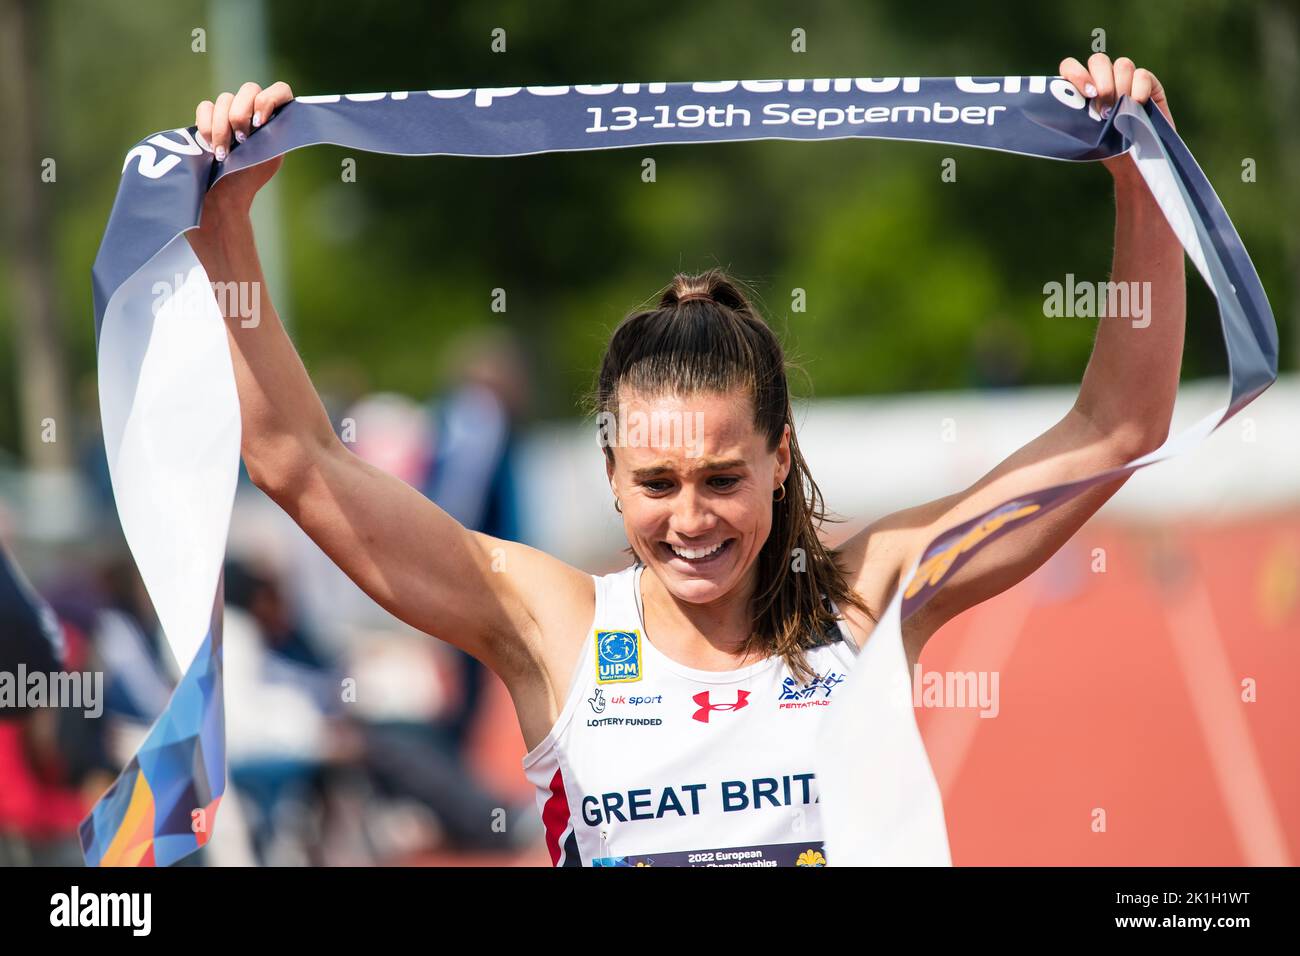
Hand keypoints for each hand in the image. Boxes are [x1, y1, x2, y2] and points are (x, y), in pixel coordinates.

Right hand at [194, 80, 293, 217]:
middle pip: (249, 88)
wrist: (225, 191)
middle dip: (241, 114)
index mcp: (274, 116)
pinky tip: (210, 147)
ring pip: (225, 99)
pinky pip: (205, 107)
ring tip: (223, 153)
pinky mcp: (209, 116)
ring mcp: (230, 110)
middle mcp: (254, 108)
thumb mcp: (270, 157)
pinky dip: (206, 126)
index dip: (270, 100)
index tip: (259, 124)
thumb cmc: (251, 175)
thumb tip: (265, 118)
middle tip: (241, 140)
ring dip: (222, 127)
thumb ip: (273, 134)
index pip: (280, 90)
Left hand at [1059, 53, 1172, 181]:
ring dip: (1121, 87)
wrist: (1135, 161)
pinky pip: (1142, 74)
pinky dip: (1139, 88)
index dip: (1076, 74)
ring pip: (1122, 64)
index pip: (1071, 66)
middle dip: (1102, 82)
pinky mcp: (1148, 83)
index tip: (1086, 94)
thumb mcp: (1086, 136)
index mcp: (1083, 89)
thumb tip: (1064, 113)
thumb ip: (1076, 118)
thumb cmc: (1107, 149)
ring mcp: (1126, 79)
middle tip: (1105, 108)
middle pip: (1098, 60)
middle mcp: (1104, 79)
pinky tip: (1138, 104)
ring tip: (1122, 110)